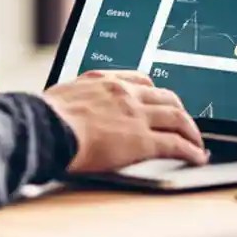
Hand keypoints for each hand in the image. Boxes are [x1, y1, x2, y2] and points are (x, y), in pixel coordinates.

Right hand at [43, 70, 206, 171]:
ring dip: (191, 131)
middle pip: (165, 97)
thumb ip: (75, 101)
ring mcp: (135, 115)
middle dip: (179, 111)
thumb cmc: (40, 119)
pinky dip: (191, 150)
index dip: (155, 93)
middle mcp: (124, 92)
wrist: (42, 129)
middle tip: (184, 123)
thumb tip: (67, 114)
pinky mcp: (141, 140)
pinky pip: (175, 144)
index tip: (160, 101)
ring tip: (196, 143)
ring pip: (177, 117)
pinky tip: (197, 157)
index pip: (140, 80)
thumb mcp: (60, 98)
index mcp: (102, 80)